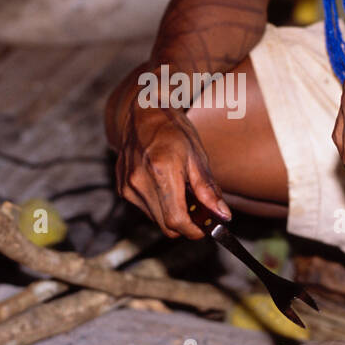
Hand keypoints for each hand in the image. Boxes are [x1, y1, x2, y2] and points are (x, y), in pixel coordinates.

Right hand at [113, 103, 231, 238]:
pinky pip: (145, 209)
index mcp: (161, 171)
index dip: (193, 231)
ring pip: (155, 219)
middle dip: (185, 224)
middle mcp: (140, 181)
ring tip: (181, 192)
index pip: (176, 220)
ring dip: (171, 214)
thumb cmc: (174, 131)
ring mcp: (128, 186)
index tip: (205, 229)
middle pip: (165, 225)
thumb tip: (223, 216)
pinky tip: (165, 186)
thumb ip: (208, 190)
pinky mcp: (122, 187)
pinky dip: (159, 205)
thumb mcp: (197, 157)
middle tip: (199, 211)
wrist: (144, 113)